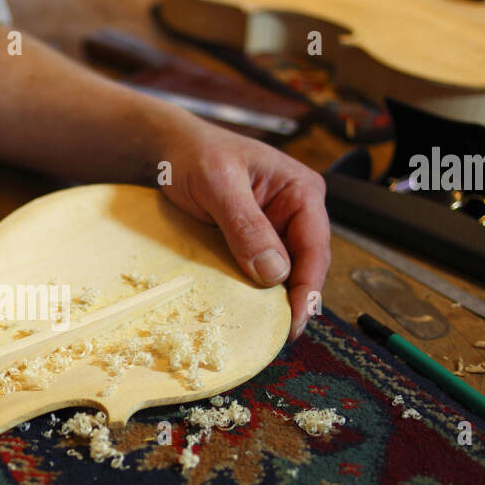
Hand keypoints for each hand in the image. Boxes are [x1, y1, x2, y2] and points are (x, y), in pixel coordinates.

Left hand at [155, 115, 330, 339]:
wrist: (168, 151)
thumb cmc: (195, 156)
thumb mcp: (218, 185)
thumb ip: (245, 225)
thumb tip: (275, 272)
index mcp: (301, 190)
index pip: (315, 247)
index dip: (308, 288)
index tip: (295, 320)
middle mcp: (296, 210)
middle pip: (306, 265)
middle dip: (296, 299)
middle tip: (281, 333)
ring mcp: (277, 227)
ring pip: (286, 272)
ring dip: (277, 298)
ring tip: (268, 329)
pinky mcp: (256, 240)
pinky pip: (263, 270)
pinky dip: (257, 290)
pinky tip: (249, 309)